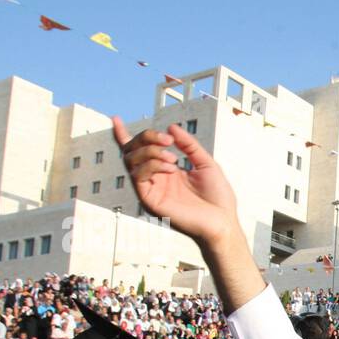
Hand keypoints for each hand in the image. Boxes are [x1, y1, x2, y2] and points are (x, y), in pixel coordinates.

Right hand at [113, 118, 238, 246]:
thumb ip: (188, 145)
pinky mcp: (149, 200)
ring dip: (150, 152)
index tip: (115, 119)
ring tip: (173, 158)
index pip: (139, 150)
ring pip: (131, 161)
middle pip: (132, 151)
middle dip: (146, 138)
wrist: (222, 220)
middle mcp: (155, 179)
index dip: (124, 135)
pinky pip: (137, 176)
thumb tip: (171, 128)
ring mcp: (151, 189)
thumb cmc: (217, 196)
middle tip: (167, 140)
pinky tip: (170, 168)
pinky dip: (151, 165)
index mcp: (166, 170)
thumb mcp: (205, 162)